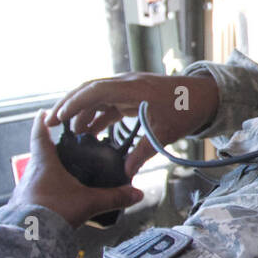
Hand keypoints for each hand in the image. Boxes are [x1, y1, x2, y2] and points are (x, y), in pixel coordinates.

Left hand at [11, 112, 143, 228]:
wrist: (28, 236)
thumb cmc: (52, 212)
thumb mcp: (89, 202)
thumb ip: (113, 197)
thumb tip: (135, 193)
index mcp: (44, 163)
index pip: (40, 134)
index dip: (43, 121)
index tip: (44, 112)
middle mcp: (31, 173)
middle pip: (39, 154)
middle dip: (51, 150)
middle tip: (64, 148)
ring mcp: (24, 190)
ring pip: (36, 174)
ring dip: (47, 173)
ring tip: (63, 176)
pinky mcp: (22, 206)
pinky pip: (34, 193)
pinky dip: (44, 192)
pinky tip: (56, 200)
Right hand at [49, 72, 219, 176]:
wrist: (205, 96)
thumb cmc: (187, 110)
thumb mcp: (165, 133)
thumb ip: (142, 153)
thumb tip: (125, 173)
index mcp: (133, 88)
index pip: (95, 91)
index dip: (74, 103)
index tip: (58, 117)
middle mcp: (127, 84)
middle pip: (90, 90)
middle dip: (69, 105)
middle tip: (51, 122)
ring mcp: (129, 88)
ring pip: (97, 97)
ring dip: (82, 112)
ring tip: (69, 132)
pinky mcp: (132, 95)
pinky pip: (108, 102)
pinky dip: (97, 115)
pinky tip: (89, 131)